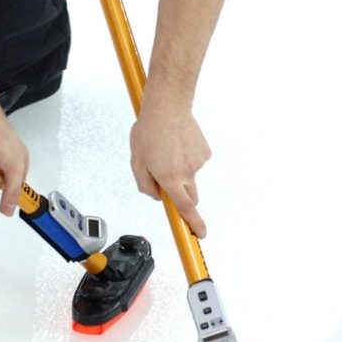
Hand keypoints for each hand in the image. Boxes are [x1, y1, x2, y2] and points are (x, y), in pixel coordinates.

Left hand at [129, 108, 209, 236]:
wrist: (168, 106)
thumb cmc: (148, 132)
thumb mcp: (136, 161)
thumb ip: (145, 185)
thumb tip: (157, 196)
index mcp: (170, 178)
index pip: (185, 208)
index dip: (193, 224)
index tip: (200, 234)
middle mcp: (188, 173)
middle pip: (189, 196)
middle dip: (181, 195)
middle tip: (165, 177)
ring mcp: (198, 162)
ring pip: (191, 177)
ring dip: (181, 172)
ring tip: (167, 151)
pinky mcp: (205, 152)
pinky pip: (195, 163)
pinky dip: (187, 159)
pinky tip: (177, 144)